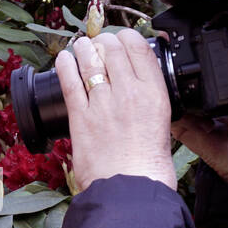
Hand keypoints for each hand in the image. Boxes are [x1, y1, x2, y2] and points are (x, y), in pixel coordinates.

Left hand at [54, 30, 176, 190]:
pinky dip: (65, 66)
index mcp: (154, 93)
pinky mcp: (80, 117)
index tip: (120, 40)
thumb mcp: (163, 124)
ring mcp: (103, 103)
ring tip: (80, 47)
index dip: (126, 38)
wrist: (131, 189)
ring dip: (83, 49)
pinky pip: (69, 81)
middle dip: (102, 42)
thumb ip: (150, 102)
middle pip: (112, 49)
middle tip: (98, 45)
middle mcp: (129, 92)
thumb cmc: (149, 166)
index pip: (138, 48)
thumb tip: (139, 90)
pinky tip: (64, 59)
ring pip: (89, 60)